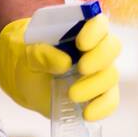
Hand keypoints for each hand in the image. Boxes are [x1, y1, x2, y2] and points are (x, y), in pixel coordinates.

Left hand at [0, 12, 121, 121]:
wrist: (25, 80)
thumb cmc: (28, 59)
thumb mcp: (26, 54)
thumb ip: (41, 54)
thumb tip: (64, 62)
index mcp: (80, 30)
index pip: (99, 23)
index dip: (95, 31)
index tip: (81, 43)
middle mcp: (95, 49)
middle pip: (112, 48)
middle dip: (99, 59)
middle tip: (81, 68)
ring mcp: (99, 72)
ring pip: (111, 75)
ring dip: (94, 86)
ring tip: (72, 95)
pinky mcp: (99, 94)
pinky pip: (110, 101)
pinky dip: (102, 108)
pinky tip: (87, 113)